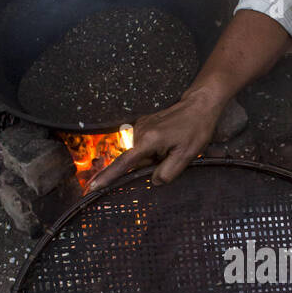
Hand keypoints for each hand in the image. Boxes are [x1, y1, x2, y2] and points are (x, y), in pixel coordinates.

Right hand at [88, 87, 224, 191]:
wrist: (198, 106)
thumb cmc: (195, 129)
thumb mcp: (186, 156)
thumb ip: (168, 172)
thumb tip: (154, 181)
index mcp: (148, 140)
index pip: (124, 163)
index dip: (108, 177)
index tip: (93, 186)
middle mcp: (139, 132)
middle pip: (137, 161)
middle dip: (152, 164)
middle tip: (173, 153)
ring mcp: (140, 127)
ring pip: (141, 155)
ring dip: (155, 157)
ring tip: (172, 146)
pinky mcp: (143, 125)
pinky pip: (144, 146)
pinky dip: (154, 149)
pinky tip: (168, 142)